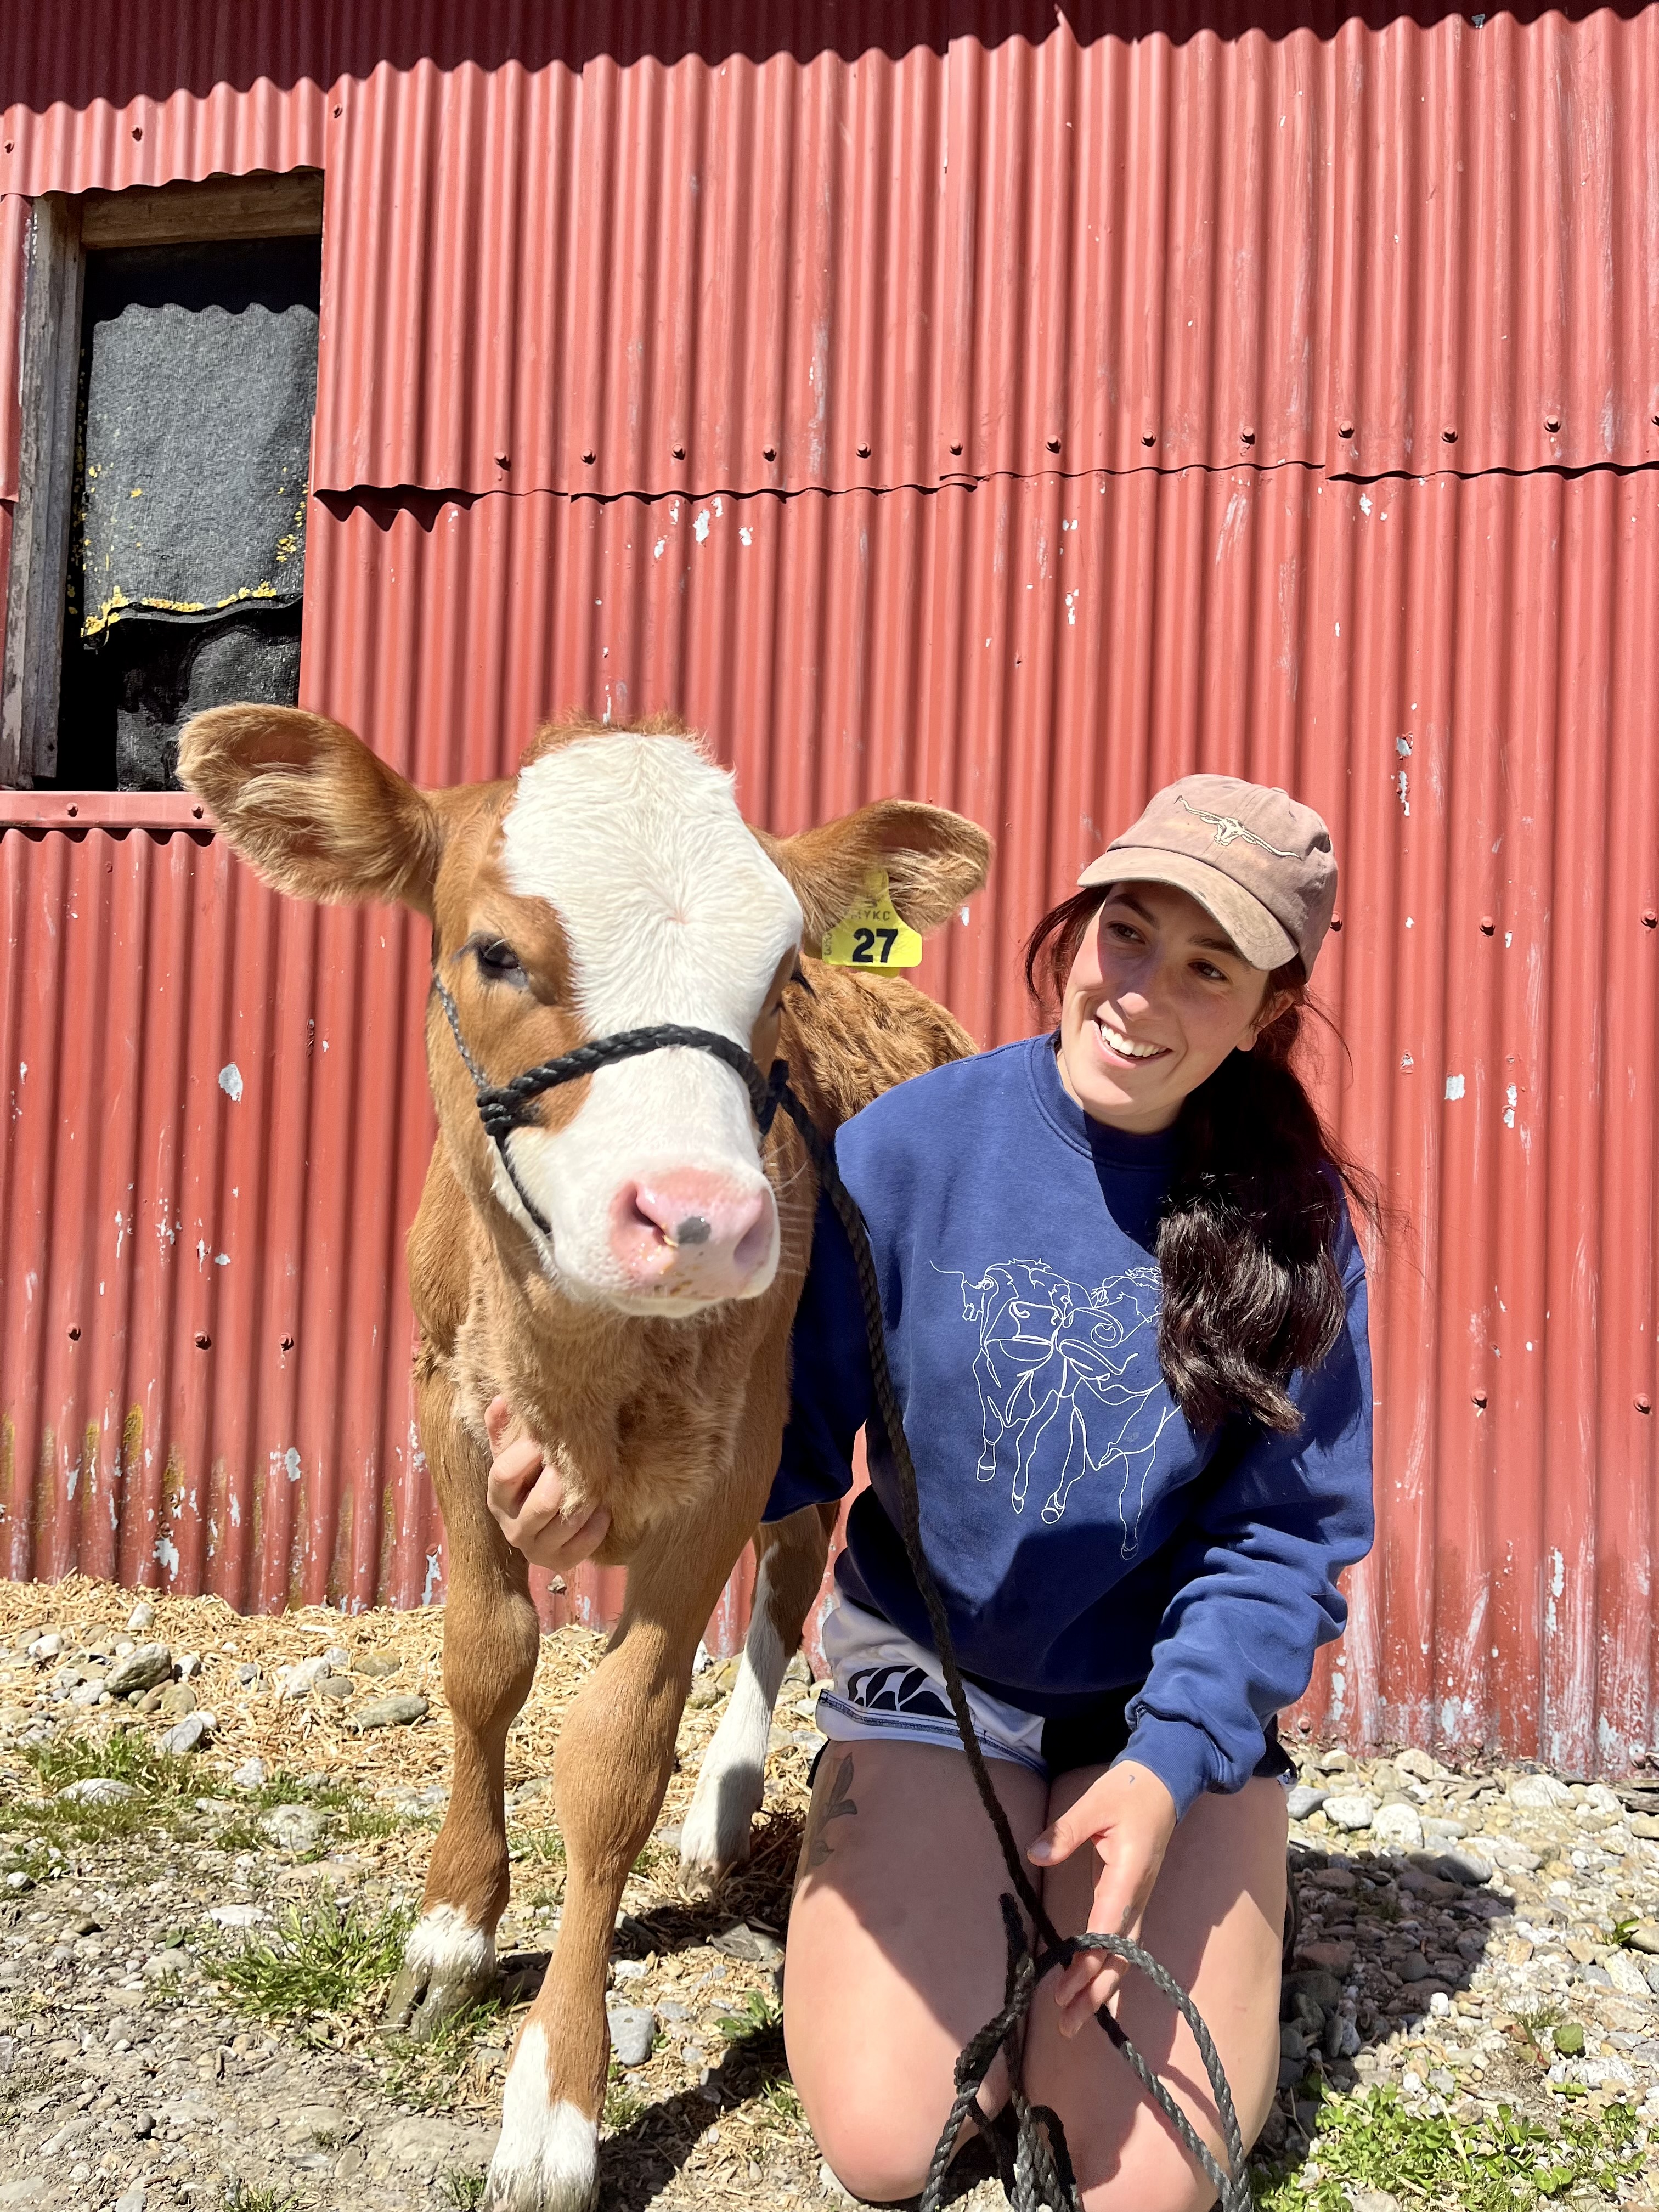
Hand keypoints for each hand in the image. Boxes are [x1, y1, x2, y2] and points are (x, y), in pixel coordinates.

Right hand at [484, 1396, 610, 1573]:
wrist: (555, 1517)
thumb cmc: (537, 1475)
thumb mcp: (518, 1452)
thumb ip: (507, 1428)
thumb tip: (503, 1398)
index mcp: (498, 1495)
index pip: (503, 1474)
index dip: (527, 1454)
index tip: (550, 1437)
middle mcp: (511, 1526)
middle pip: (537, 1505)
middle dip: (562, 1482)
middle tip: (583, 1461)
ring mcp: (535, 1549)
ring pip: (562, 1527)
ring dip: (584, 1503)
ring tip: (600, 1484)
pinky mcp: (559, 1564)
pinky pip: (580, 1549)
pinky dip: (595, 1528)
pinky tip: (605, 1510)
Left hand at [1028, 1759, 1178, 2035]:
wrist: (1163, 1783)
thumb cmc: (1129, 1792)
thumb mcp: (1095, 1802)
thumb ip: (1066, 1829)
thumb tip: (1036, 1853)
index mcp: (1129, 1878)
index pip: (1108, 1932)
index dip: (1087, 1964)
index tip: (1064, 1990)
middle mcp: (1136, 1898)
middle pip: (1120, 1958)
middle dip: (1095, 1994)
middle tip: (1066, 2026)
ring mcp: (1136, 1901)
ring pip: (1121, 1956)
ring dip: (1099, 1987)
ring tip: (1072, 2018)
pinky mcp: (1129, 1898)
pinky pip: (1118, 1942)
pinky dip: (1103, 1967)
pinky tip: (1085, 1982)